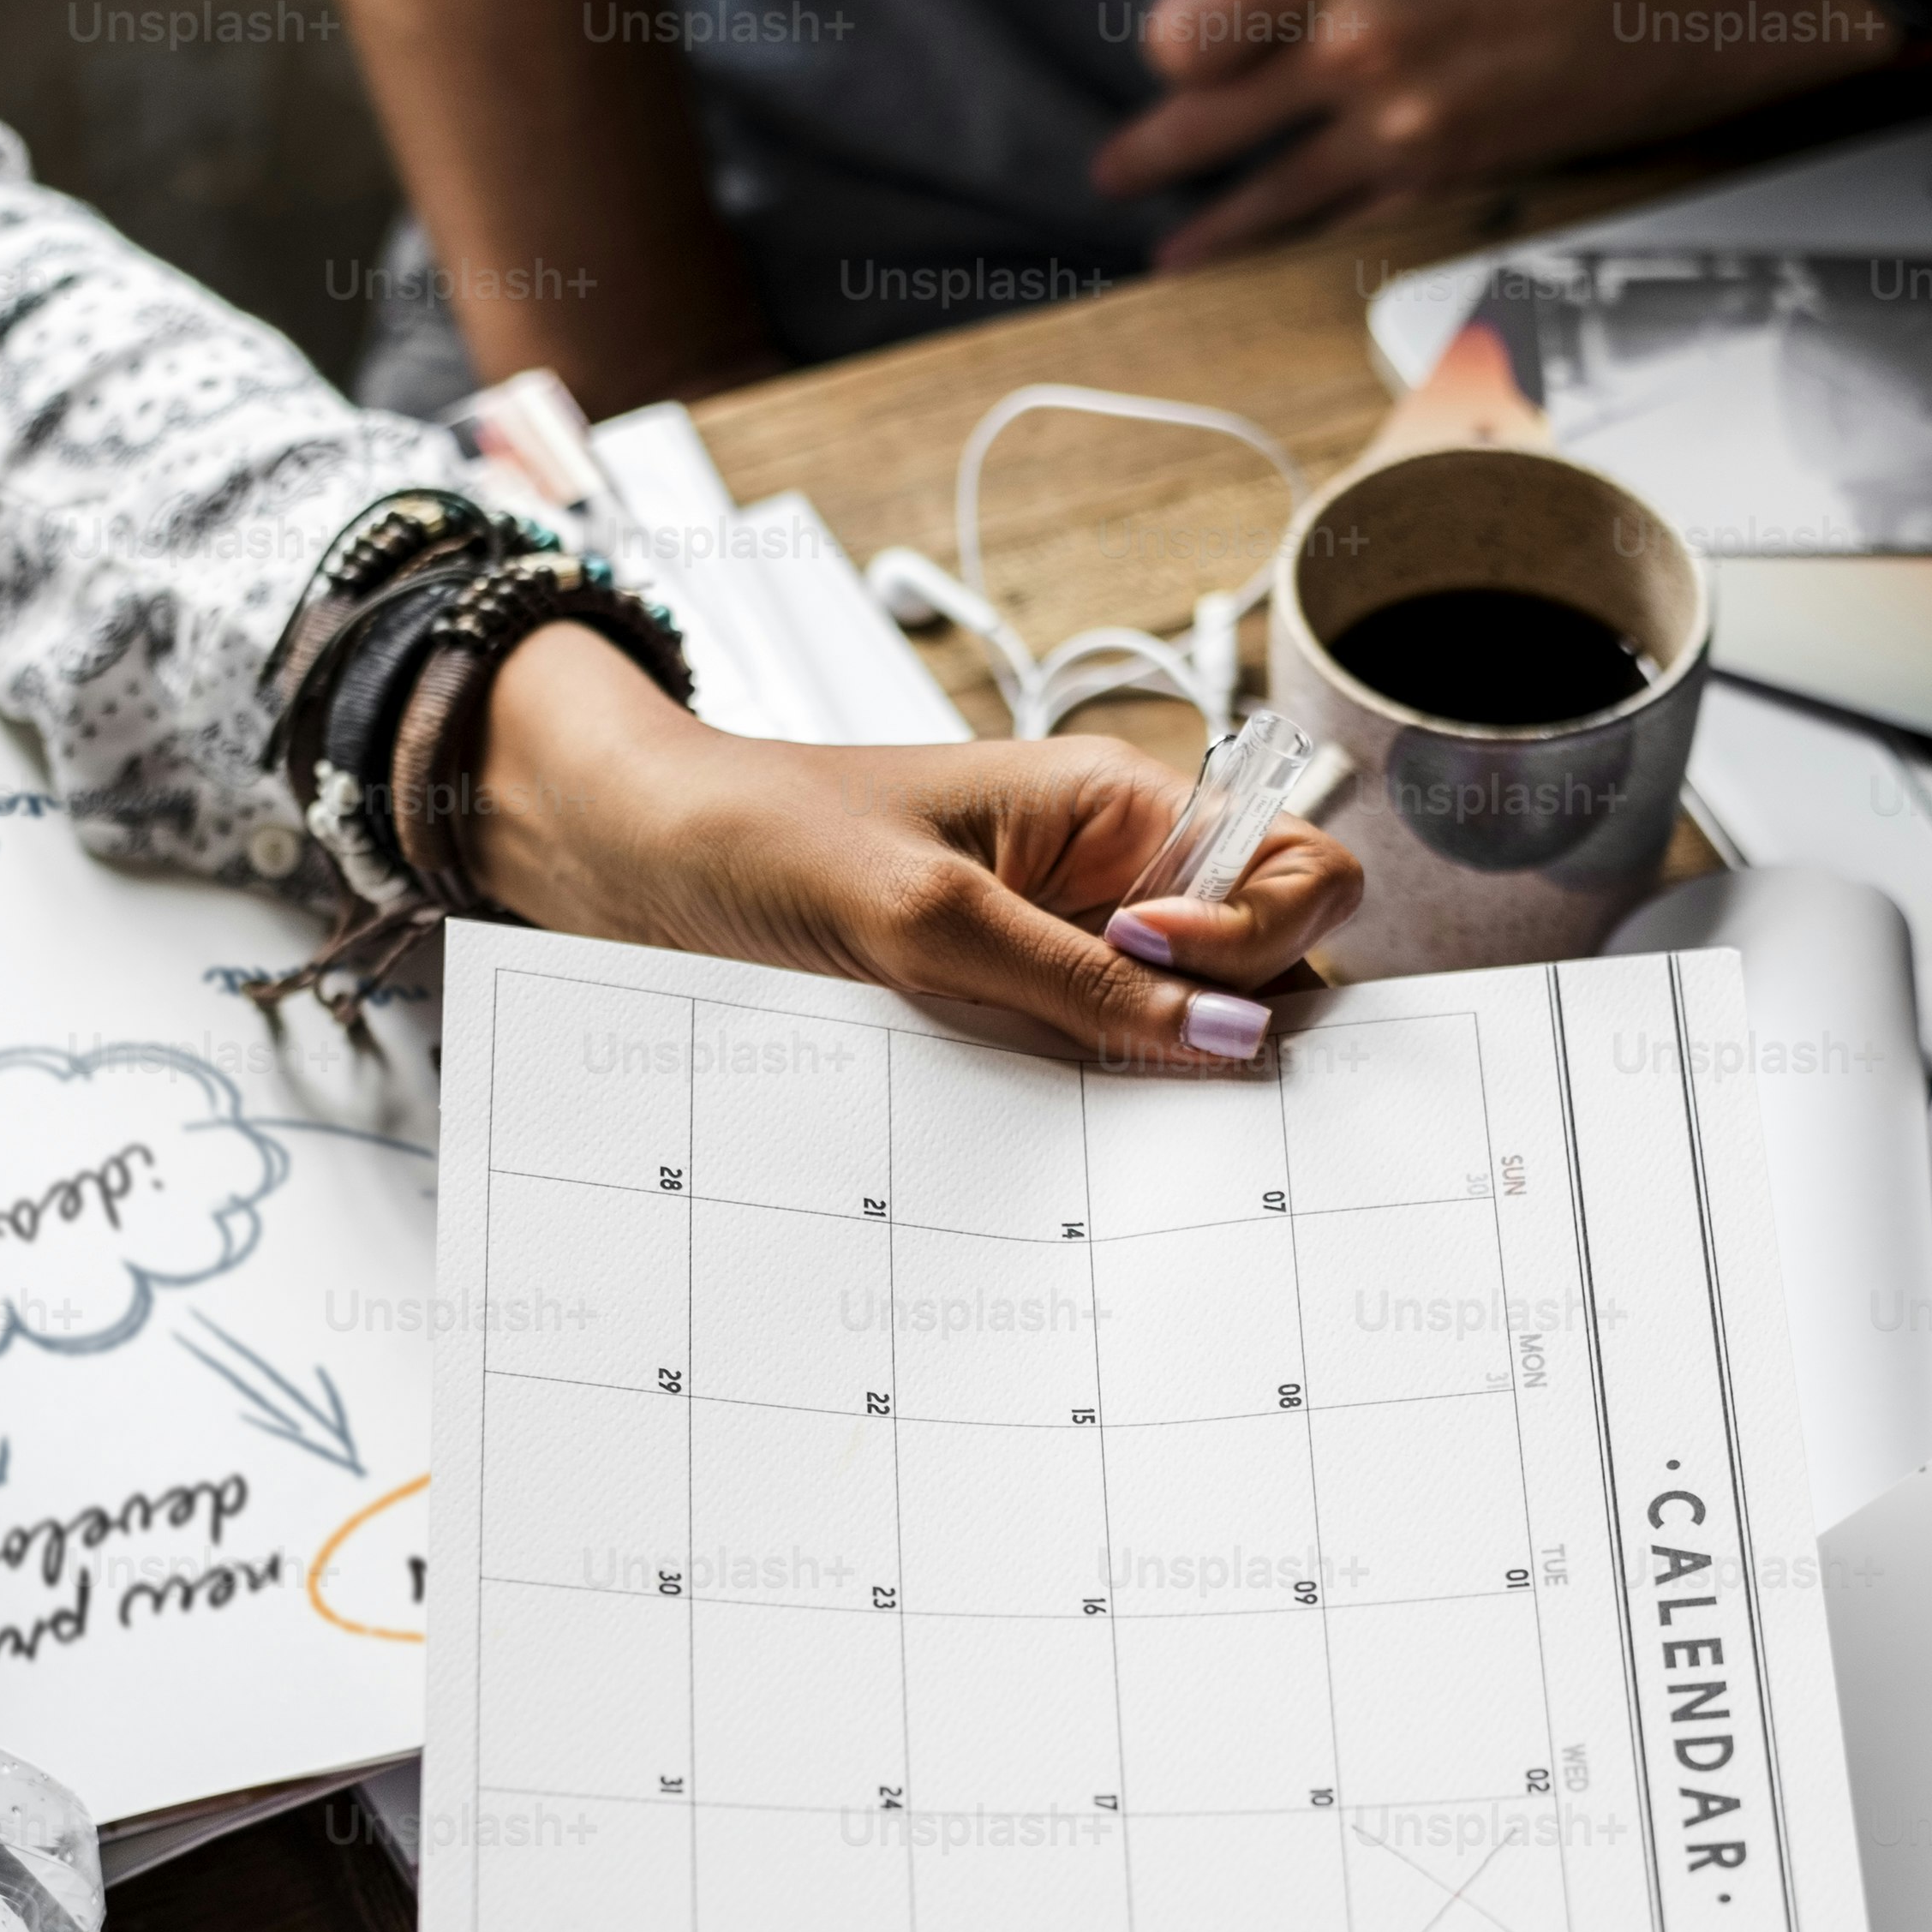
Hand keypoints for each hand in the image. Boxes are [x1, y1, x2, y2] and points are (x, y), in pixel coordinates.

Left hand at [470, 626, 1358, 1060]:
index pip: (1296, 874)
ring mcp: (1062, 951)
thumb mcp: (928, 914)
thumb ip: (1083, 984)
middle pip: (1259, 973)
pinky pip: (1084, 1071)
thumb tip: (1238, 1043)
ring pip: (1172, 1038)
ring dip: (1140, 1081)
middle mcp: (1112, 881)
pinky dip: (1073, 1107)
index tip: (1155, 967)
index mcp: (1124, 809)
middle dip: (1226, 1032)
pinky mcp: (1002, 1008)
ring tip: (1058, 1098)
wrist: (634, 857)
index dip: (1260, 938)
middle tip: (1131, 1070)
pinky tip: (1020, 1121)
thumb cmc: (769, 835)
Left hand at [1096, 0, 1889, 270]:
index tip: (1167, 57)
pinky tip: (1280, 255)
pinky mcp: (1467, 165)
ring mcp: (1412, 114)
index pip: (1200, 25)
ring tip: (1171, 248)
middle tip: (1117, 174)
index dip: (1173, 49)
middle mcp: (1364, 37)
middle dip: (1158, 150)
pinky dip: (1306, 240)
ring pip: (1277, 187)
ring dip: (1216, 222)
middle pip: (1217, 115)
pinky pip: (1360, 216)